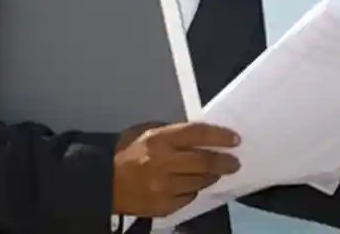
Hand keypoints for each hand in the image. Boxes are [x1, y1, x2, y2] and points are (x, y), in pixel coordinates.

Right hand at [111, 121, 241, 217]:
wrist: (104, 184)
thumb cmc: (126, 154)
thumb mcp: (146, 133)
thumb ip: (172, 134)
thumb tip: (200, 137)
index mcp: (159, 140)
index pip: (197, 134)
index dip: (219, 136)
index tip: (235, 139)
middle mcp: (163, 163)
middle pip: (204, 162)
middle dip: (224, 162)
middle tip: (234, 163)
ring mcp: (163, 188)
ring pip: (199, 183)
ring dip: (210, 177)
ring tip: (214, 173)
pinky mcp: (163, 206)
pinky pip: (188, 199)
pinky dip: (192, 191)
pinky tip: (191, 186)